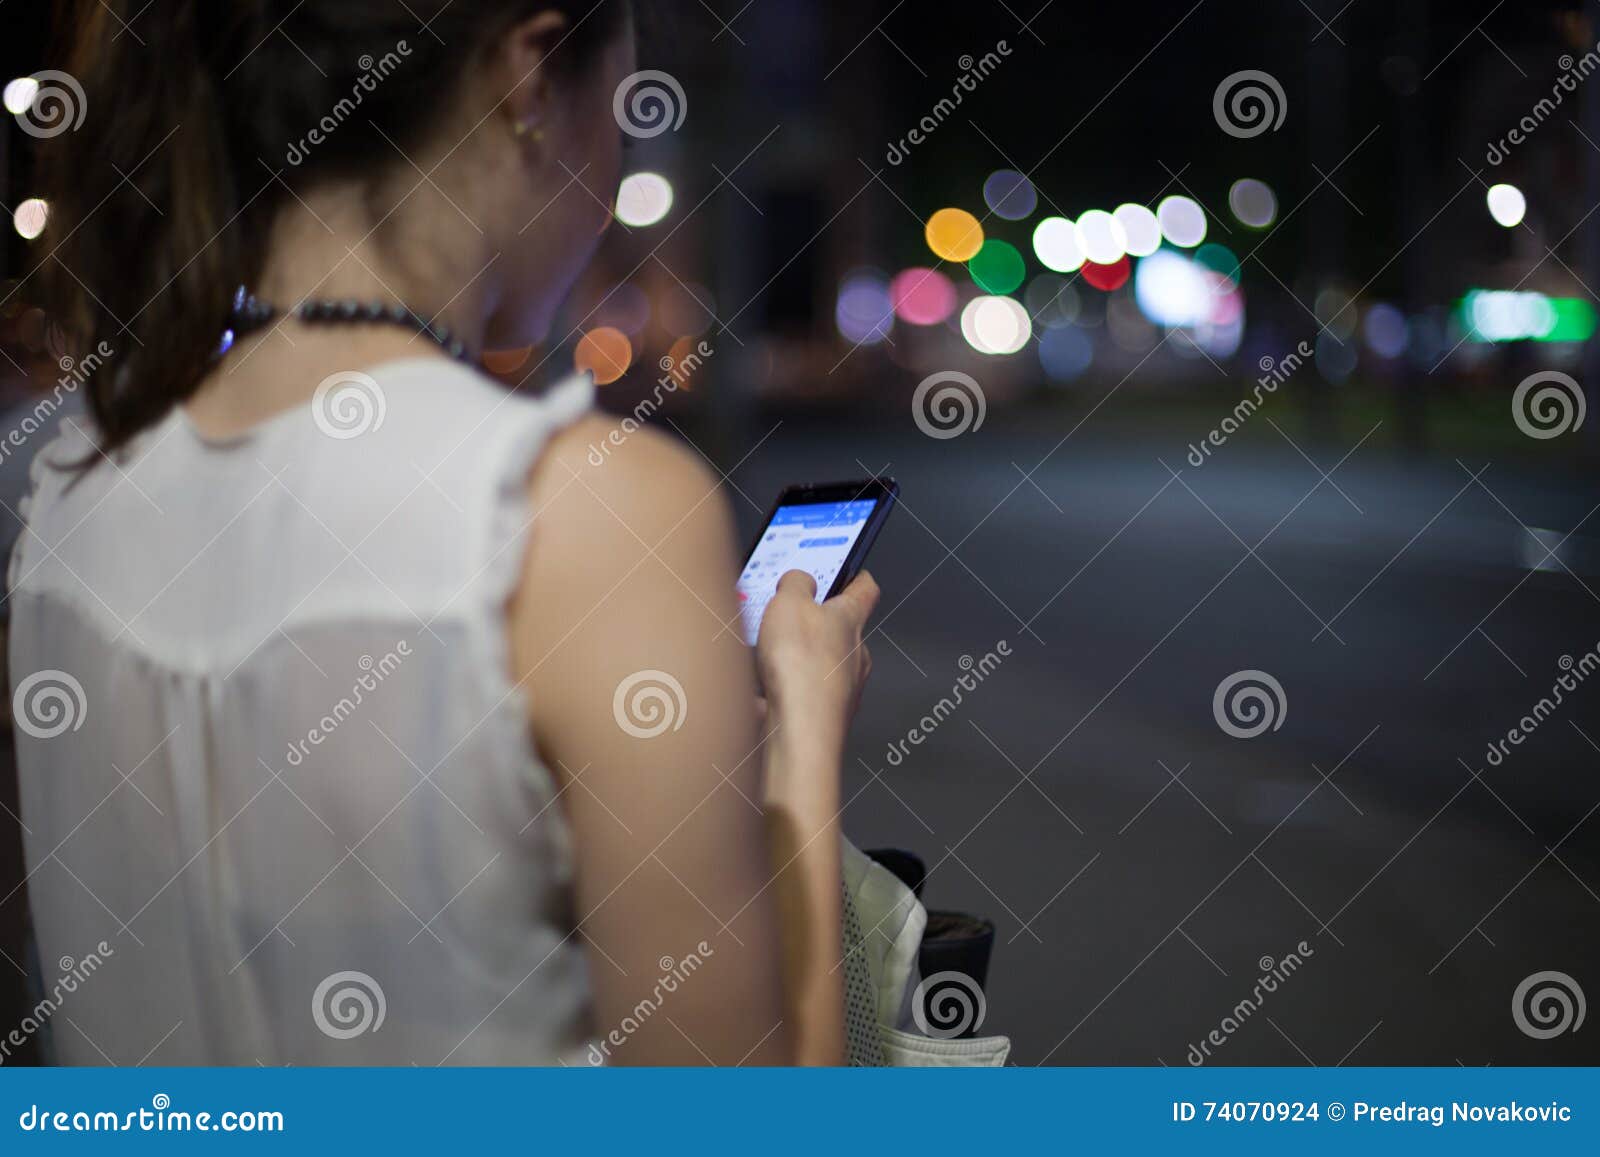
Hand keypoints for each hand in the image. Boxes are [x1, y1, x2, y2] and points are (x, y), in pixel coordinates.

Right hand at [755, 570, 877, 747]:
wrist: (801, 730)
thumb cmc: (803, 668)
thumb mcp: (790, 602)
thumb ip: (796, 583)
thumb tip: (800, 577)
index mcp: (850, 620)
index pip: (865, 589)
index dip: (857, 576)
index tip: (852, 570)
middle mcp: (855, 655)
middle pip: (841, 630)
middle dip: (818, 622)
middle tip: (791, 613)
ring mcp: (842, 688)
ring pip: (821, 666)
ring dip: (797, 659)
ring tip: (765, 655)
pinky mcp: (824, 715)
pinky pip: (802, 696)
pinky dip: (782, 692)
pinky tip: (759, 694)